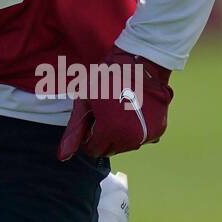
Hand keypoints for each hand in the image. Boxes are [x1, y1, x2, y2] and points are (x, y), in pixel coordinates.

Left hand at [57, 48, 172, 159]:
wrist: (140, 63)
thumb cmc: (107, 79)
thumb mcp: (85, 102)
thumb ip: (74, 131)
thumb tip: (62, 157)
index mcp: (110, 132)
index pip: (93, 150)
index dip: (88, 137)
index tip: (90, 121)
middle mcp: (131, 139)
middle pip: (110, 150)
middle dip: (103, 137)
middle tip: (104, 114)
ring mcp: (147, 135)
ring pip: (126, 146)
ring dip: (119, 135)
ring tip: (118, 112)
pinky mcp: (159, 130)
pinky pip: (142, 139)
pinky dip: (135, 131)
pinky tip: (132, 113)